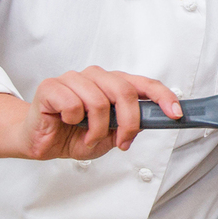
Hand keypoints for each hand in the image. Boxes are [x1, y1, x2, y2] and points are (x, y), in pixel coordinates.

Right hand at [20, 67, 181, 160]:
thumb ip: (130, 126)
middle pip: (124, 91)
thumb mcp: (110, 136)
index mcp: (113, 84)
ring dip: (96, 128)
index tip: (176, 113)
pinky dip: (73, 120)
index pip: (144, 84)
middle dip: (129, 122)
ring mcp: (74, 78)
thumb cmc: (74, 135)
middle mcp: (96, 76)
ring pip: (99, 101)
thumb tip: (153, 120)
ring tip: (88, 136)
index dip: (163, 96)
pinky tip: (67, 123)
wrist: (42, 141)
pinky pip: (72, 104)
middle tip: (122, 142)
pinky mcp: (52, 86)